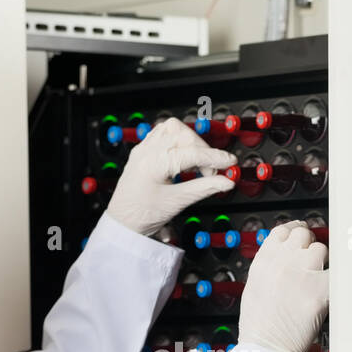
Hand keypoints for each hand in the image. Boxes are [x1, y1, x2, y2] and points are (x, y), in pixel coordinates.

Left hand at [105, 118, 236, 236]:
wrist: (121, 222)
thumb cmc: (142, 215)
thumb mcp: (177, 202)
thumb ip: (204, 188)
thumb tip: (226, 181)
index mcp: (153, 163)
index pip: (192, 153)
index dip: (215, 158)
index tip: (230, 163)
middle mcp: (146, 151)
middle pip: (184, 136)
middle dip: (203, 151)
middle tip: (211, 172)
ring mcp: (143, 149)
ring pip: (173, 129)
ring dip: (191, 141)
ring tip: (197, 163)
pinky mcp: (142, 151)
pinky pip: (162, 133)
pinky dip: (178, 139)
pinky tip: (184, 154)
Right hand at [237, 221, 328, 351]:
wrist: (265, 348)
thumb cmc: (258, 325)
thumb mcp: (255, 286)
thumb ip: (270, 267)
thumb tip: (284, 257)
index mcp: (264, 260)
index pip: (283, 231)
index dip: (294, 232)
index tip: (300, 236)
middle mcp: (283, 261)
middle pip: (304, 236)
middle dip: (309, 246)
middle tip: (311, 260)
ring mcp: (303, 273)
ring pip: (322, 251)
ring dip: (322, 262)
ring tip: (318, 279)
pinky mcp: (320, 290)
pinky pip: (337, 273)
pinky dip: (337, 279)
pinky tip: (333, 287)